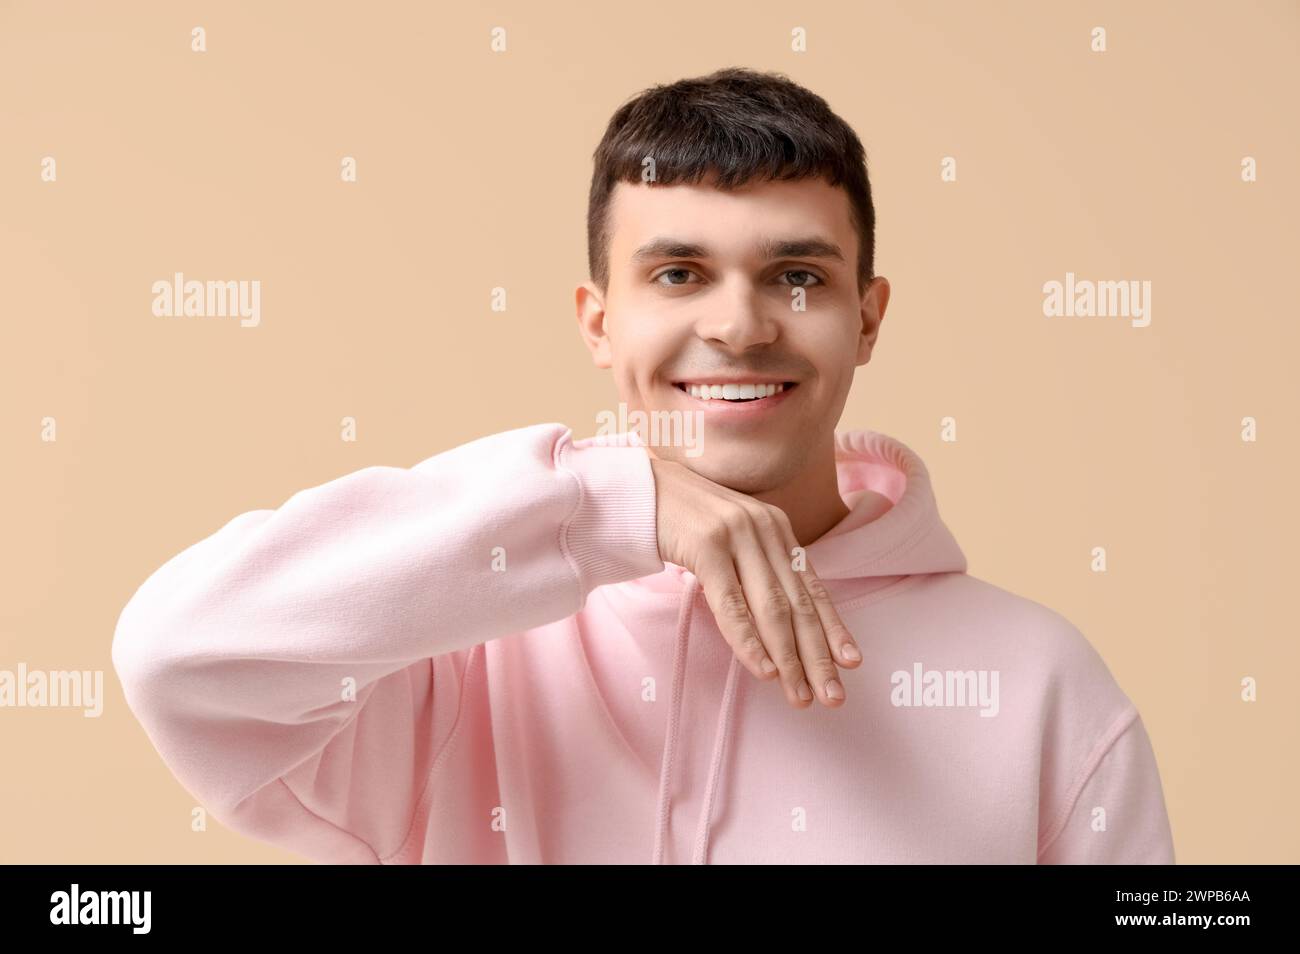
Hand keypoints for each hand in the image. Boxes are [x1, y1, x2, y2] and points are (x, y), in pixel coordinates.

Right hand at [649, 455, 861, 708]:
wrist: (638, 489)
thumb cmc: (683, 522)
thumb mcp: (731, 541)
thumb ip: (756, 569)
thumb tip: (779, 623)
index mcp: (777, 529)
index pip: (812, 587)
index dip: (834, 627)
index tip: (852, 663)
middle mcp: (765, 529)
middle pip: (798, 603)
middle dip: (818, 654)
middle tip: (834, 696)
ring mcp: (737, 536)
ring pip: (772, 609)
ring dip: (789, 658)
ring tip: (801, 695)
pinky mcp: (707, 546)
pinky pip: (732, 605)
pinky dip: (750, 641)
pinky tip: (765, 670)